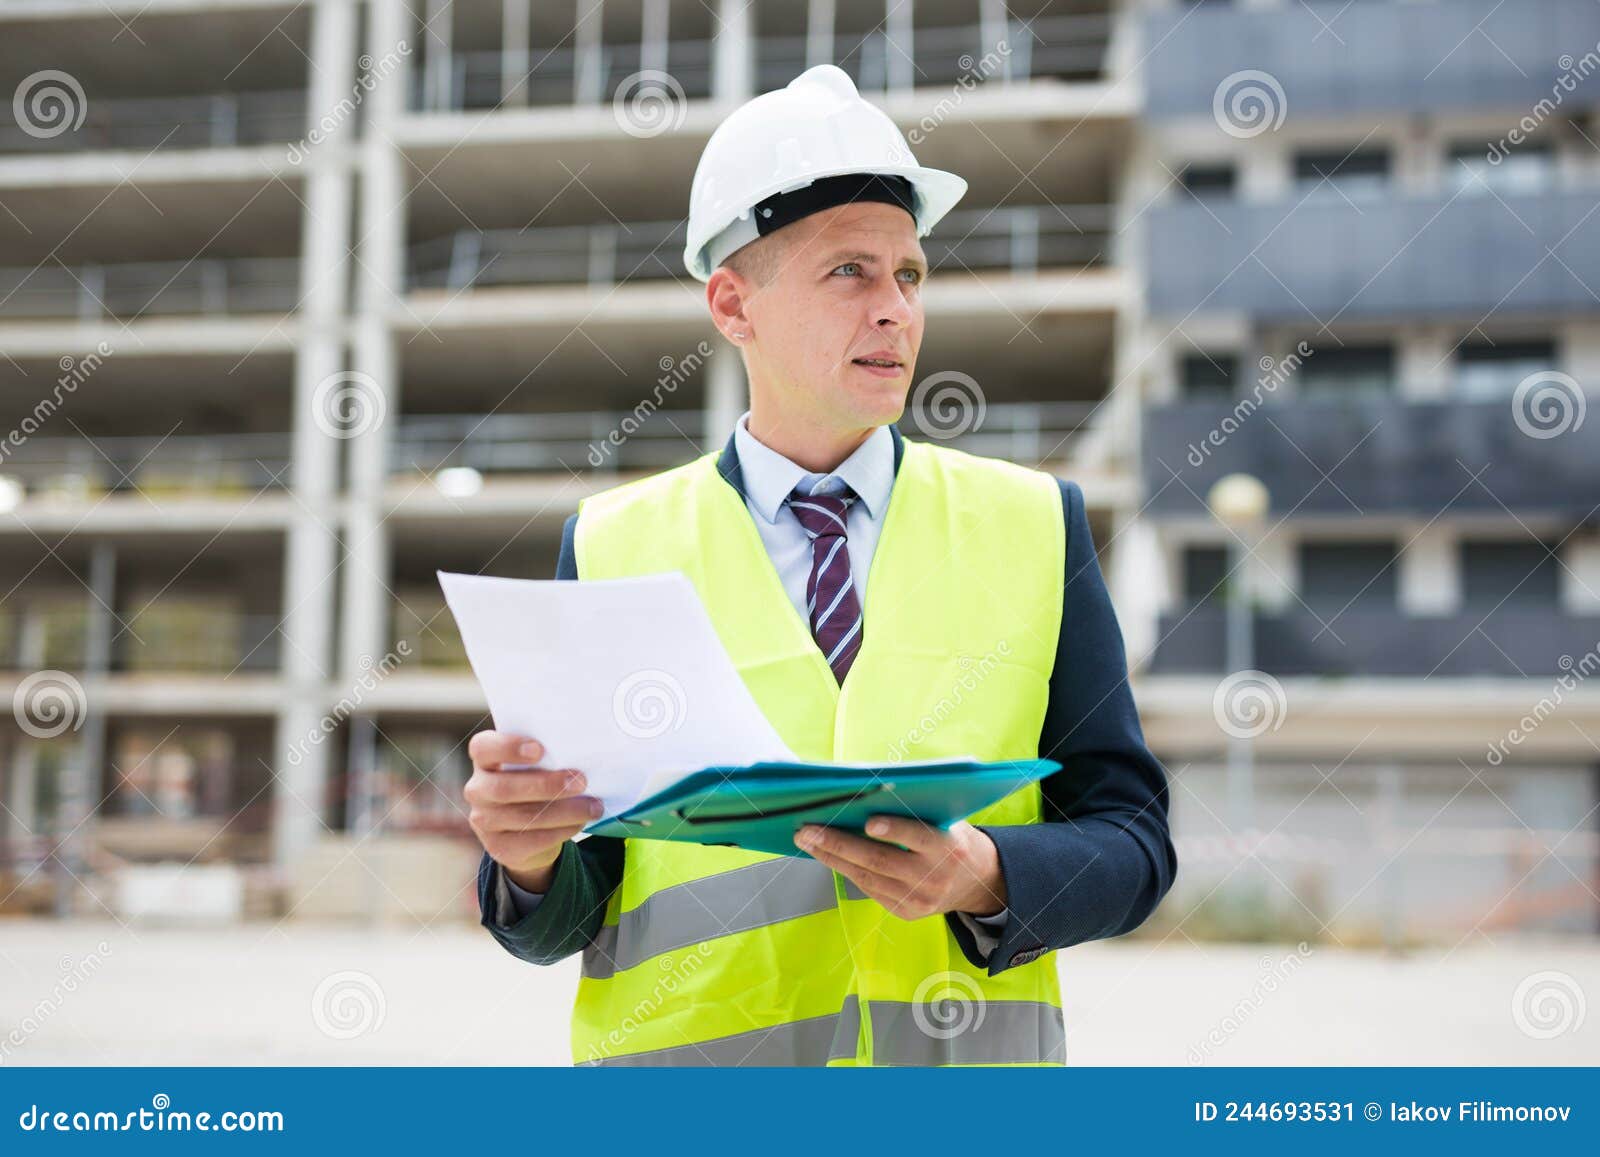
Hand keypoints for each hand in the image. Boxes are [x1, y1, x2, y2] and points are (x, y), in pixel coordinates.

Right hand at [464, 731, 602, 893]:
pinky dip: (561, 830)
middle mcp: (477, 790)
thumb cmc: (535, 782)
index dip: (508, 747)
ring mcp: (484, 822)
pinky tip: (580, 822)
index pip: (483, 748)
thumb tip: (581, 754)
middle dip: (546, 785)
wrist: (526, 830)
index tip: (539, 749)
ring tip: (593, 806)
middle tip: (580, 781)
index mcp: (485, 760)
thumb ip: (547, 757)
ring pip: (524, 817)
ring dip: (564, 811)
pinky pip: (532, 840)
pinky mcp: (499, 848)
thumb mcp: (536, 766)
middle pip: (504, 788)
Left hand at [794, 816, 1005, 920]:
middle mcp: (932, 878)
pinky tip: (828, 856)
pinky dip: (847, 870)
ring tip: (808, 841)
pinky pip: (870, 889)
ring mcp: (918, 900)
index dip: (893, 830)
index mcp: (948, 849)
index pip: (918, 838)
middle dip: (839, 844)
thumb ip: (916, 810)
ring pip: (867, 878)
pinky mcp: (905, 912)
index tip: (868, 821)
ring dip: (832, 858)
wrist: (978, 883)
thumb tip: (870, 792)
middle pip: (879, 861)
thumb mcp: (948, 820)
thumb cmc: (954, 839)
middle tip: (808, 831)